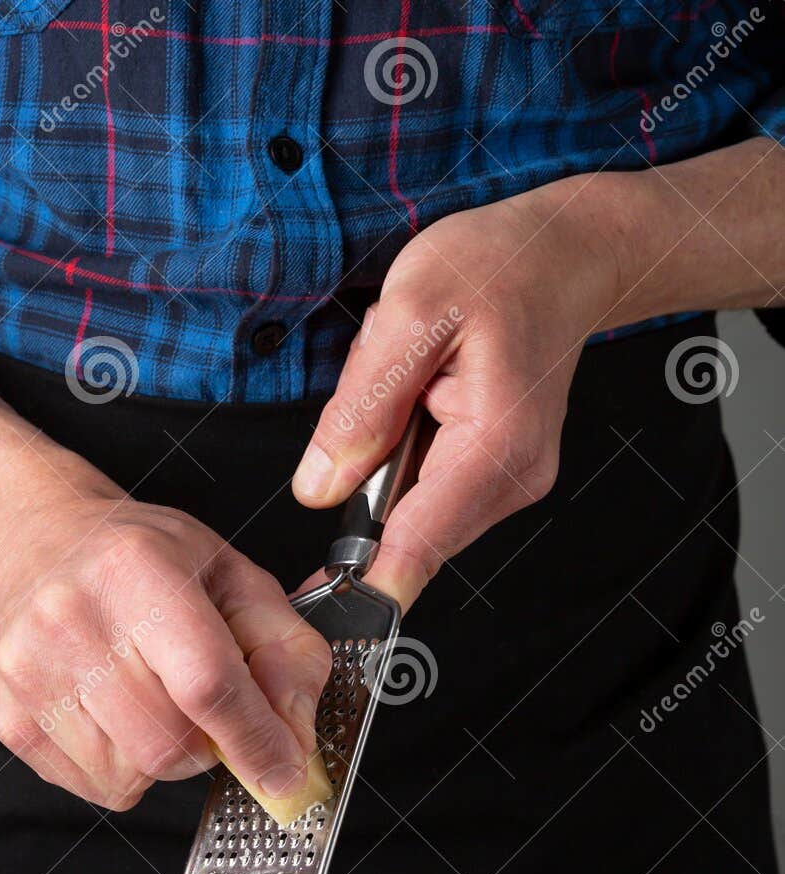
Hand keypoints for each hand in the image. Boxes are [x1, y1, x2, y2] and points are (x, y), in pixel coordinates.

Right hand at [0, 496, 331, 810]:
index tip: (285, 774)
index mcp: (139, 572)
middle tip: (201, 708)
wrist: (39, 546)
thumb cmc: (144, 564)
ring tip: (153, 702)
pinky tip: (116, 716)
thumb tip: (296, 741)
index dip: (254, 740)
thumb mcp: (232, 579)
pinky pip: (95, 788)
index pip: (207, 683)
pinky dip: (124, 769)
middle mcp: (72, 619)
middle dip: (206, 746)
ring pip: (132, 775)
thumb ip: (285, 653)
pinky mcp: (10, 717)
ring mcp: (31, 672)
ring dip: (163, 758)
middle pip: (168, 745)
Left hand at [292, 175, 630, 609]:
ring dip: (387, 461)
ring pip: (411, 514)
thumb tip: (319, 490)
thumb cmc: (499, 266)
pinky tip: (422, 397)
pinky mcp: (496, 481)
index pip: (414, 549)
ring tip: (413, 383)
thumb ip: (361, 407)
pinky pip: (425, 492)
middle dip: (368, 485)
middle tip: (387, 393)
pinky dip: (406, 453)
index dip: (357, 587)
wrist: (567, 255)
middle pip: (405, 535)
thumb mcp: (411, 310)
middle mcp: (512, 482)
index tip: (313, 611)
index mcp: (494, 446)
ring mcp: (509, 486)